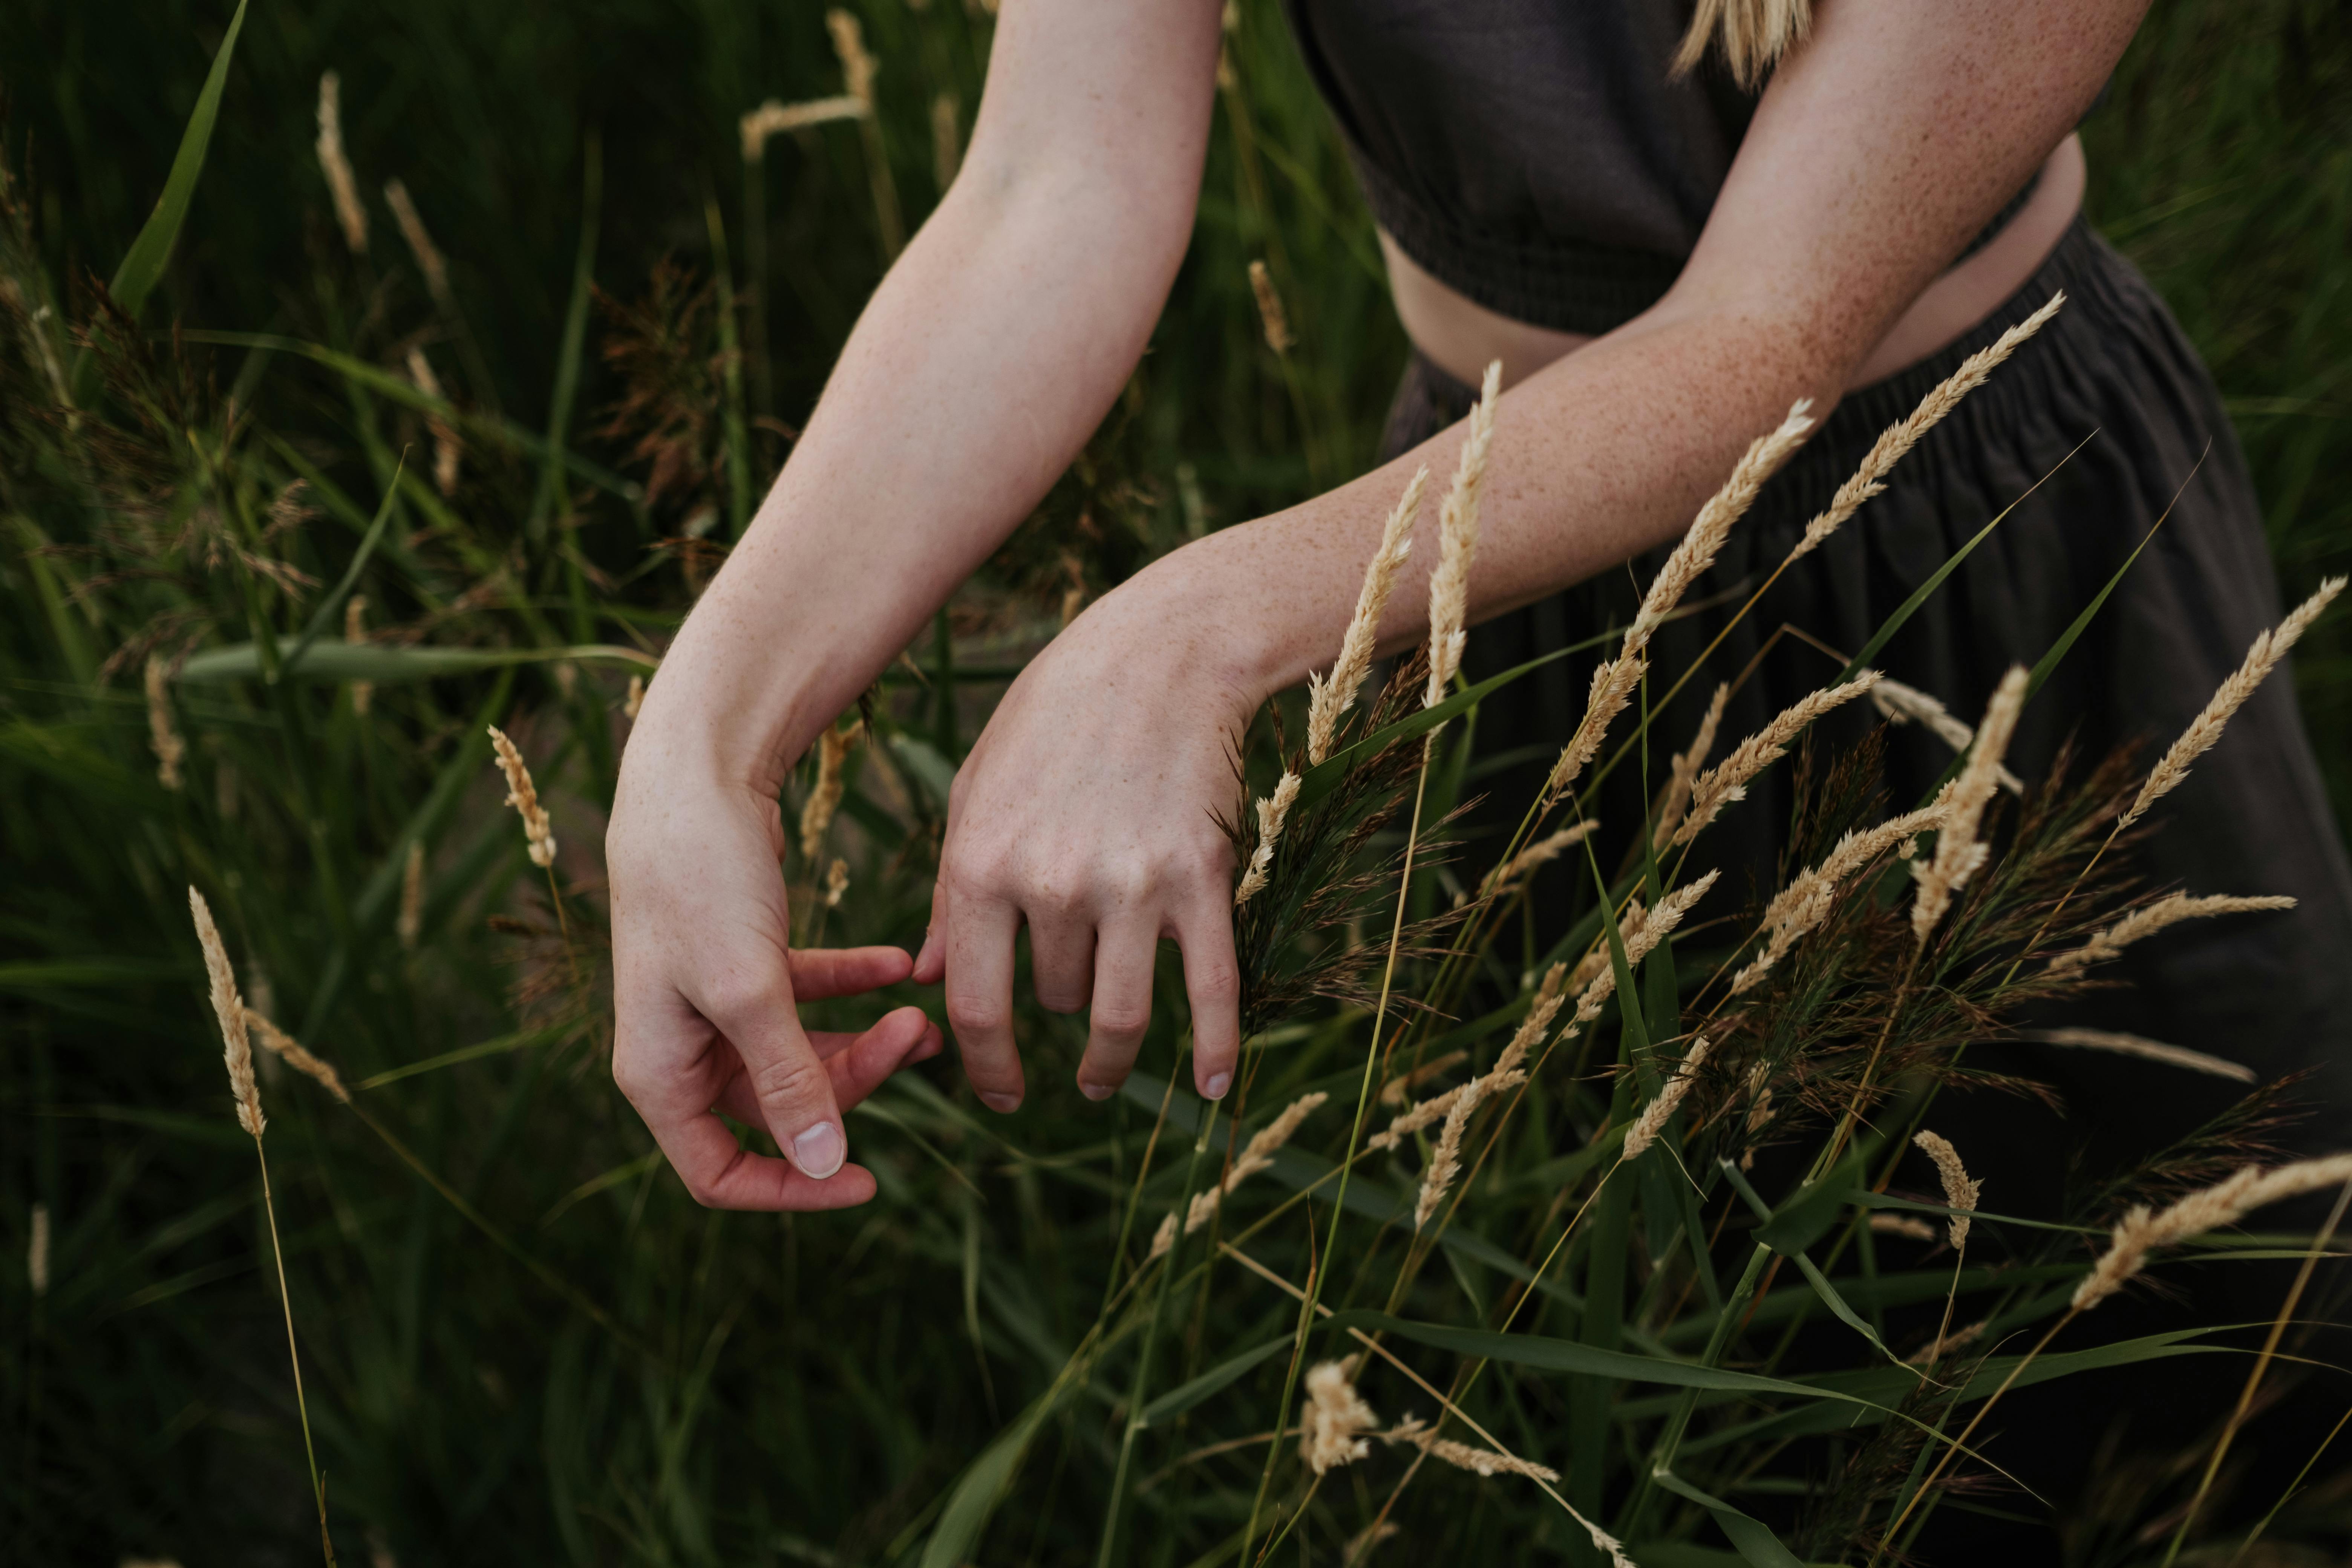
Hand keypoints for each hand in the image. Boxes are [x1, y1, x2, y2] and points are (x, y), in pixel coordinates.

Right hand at [609, 763, 941, 1210]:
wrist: (693, 773)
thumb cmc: (701, 880)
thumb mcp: (747, 989)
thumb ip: (787, 1079)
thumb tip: (823, 1164)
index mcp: (659, 1073)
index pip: (719, 1172)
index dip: (791, 1189)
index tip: (868, 1181)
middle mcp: (680, 1046)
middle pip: (776, 1107)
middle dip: (852, 1083)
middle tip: (919, 1038)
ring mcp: (711, 1000)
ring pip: (800, 1052)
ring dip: (864, 1038)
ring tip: (925, 1013)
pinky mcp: (743, 955)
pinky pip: (806, 993)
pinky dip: (852, 983)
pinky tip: (900, 963)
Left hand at [912, 581, 1252, 1107]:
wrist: (1160, 652)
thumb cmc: (1051, 716)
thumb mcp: (974, 790)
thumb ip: (948, 892)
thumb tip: (926, 978)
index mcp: (981, 863)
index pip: (974, 1004)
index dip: (985, 1065)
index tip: (999, 1094)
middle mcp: (1054, 883)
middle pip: (1052, 999)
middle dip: (1054, 1006)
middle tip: (1063, 991)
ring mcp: (1133, 885)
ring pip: (1119, 1013)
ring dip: (1109, 1058)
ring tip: (1101, 1073)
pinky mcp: (1203, 878)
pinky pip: (1212, 992)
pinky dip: (1216, 1051)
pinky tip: (1213, 1090)